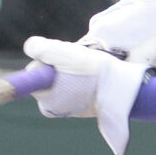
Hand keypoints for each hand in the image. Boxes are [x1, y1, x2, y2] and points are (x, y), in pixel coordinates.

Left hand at [23, 37, 148, 154]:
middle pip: (48, 72)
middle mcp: (54, 106)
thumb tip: (30, 48)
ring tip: (88, 66)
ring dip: (71, 65)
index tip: (65, 58)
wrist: (125, 88)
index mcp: (45, 101)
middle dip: (60, 62)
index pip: (35, 70)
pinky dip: (80, 73)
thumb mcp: (64, 54)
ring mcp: (67, 105)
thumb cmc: (95, 73)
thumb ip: (40, 48)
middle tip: (78, 60)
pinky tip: (92, 72)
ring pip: (61, 75)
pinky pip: (73, 81)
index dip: (48, 58)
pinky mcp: (80, 102)